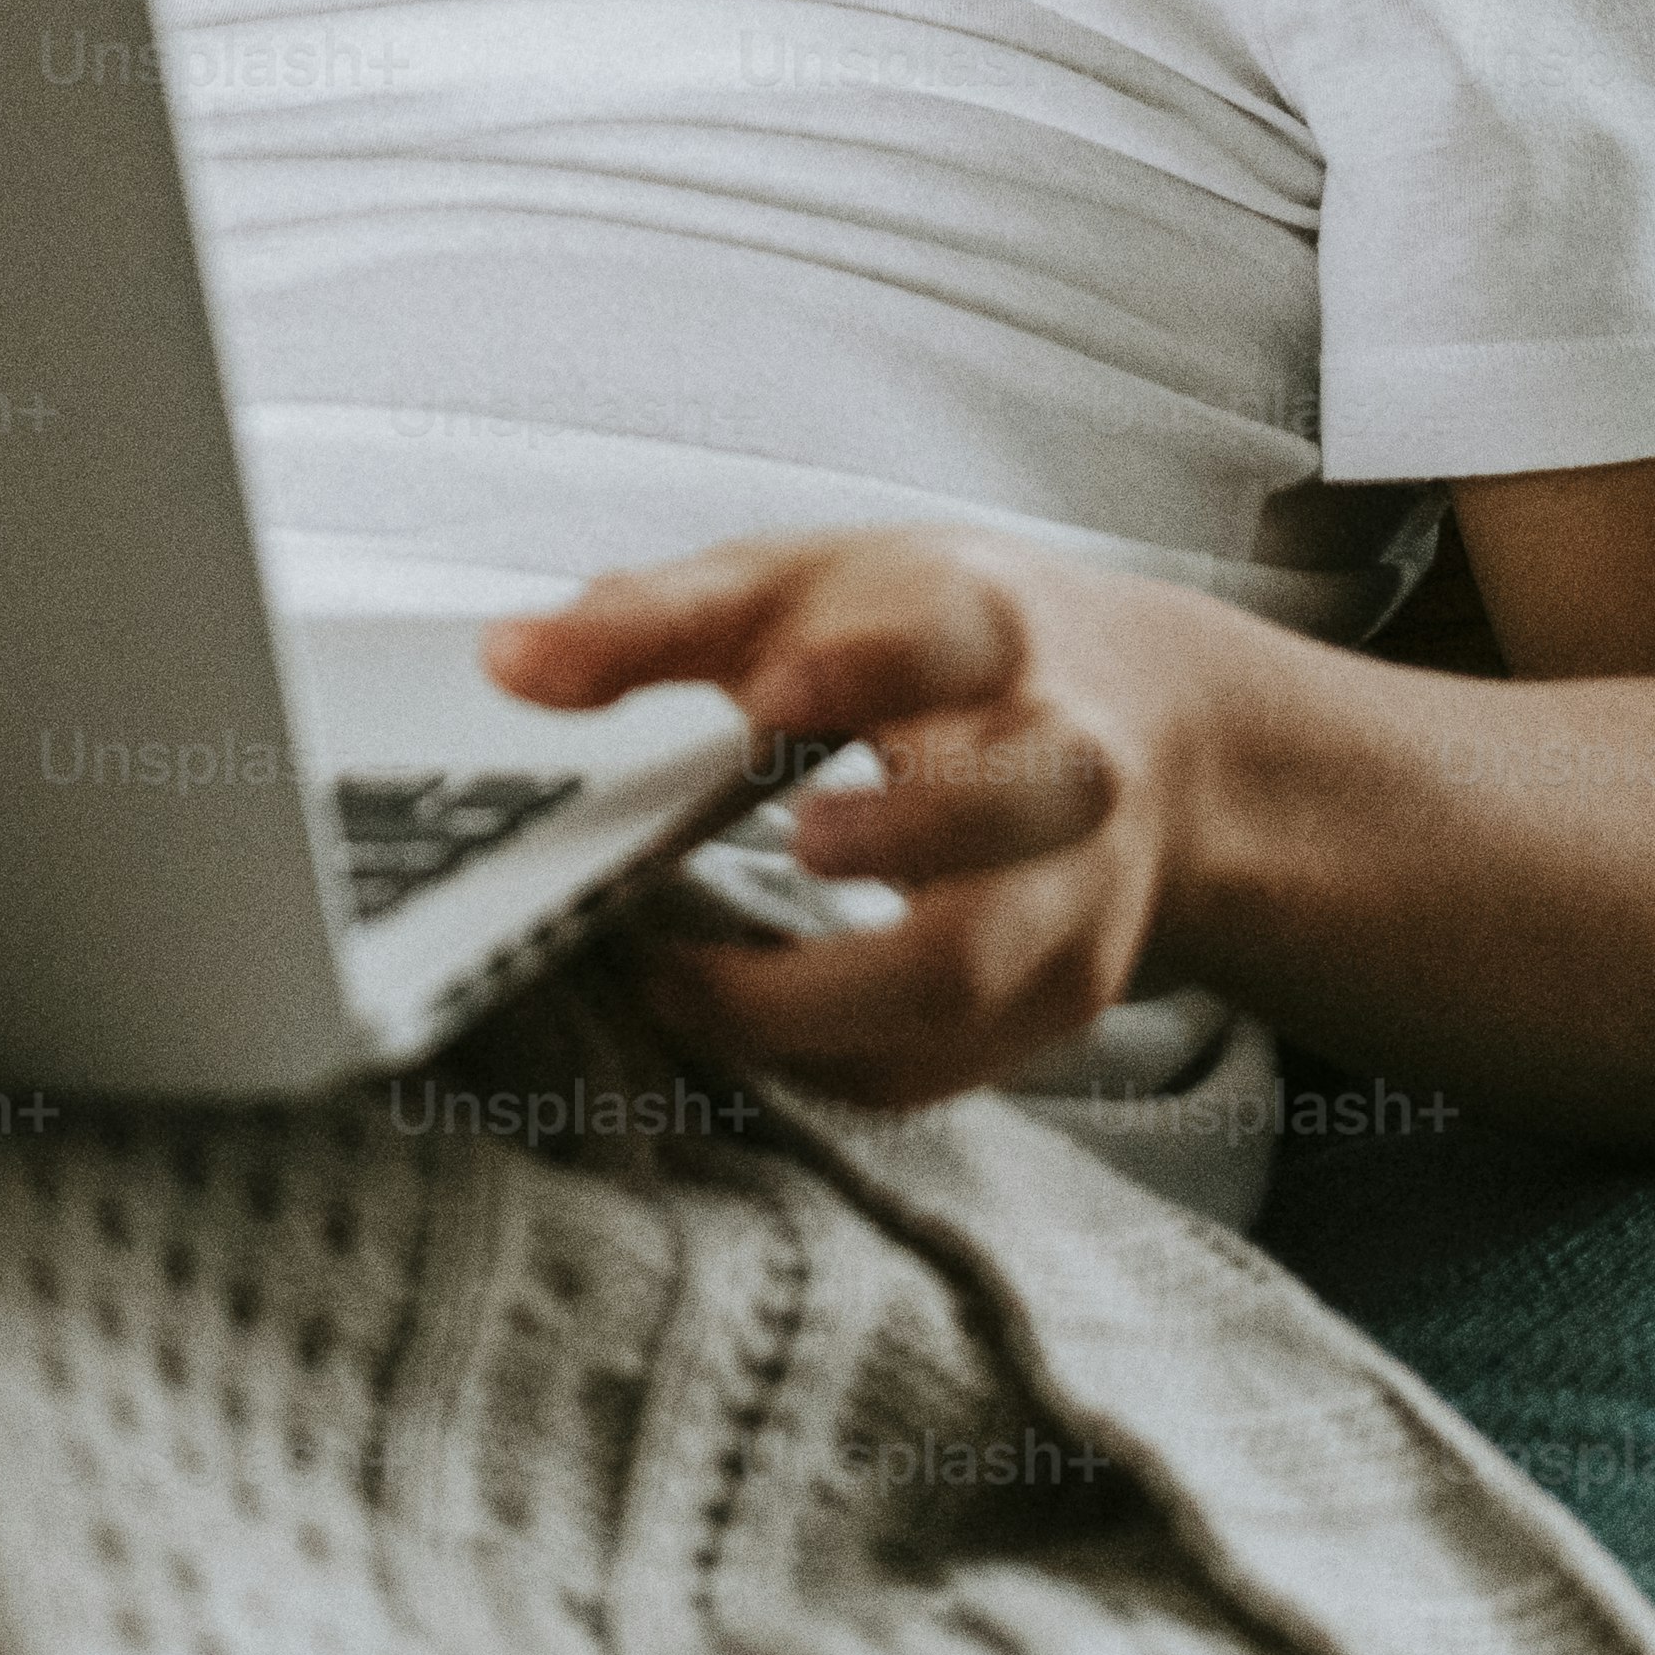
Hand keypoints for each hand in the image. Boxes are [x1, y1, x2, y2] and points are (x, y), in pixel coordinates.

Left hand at [486, 530, 1220, 1112]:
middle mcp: (1056, 763)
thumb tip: (507, 662)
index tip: (767, 694)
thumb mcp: (808, 587)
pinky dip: (832, 1066)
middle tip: (798, 842)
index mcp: (985, 632)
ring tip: (694, 985)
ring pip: (980, 970)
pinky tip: (737, 1034)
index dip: (863, 671)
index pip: (948, 640)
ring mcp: (1068, 893)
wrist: (1147, 722)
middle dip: (909, 832)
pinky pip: (944, 1064)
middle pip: (1017, 808)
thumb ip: (655, 621)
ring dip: (835, 1000)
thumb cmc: (935, 641)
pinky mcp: (1053, 995)